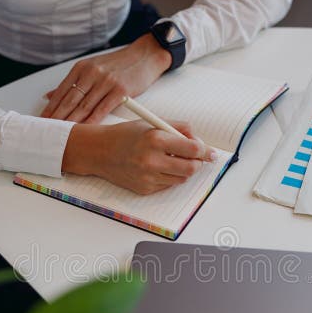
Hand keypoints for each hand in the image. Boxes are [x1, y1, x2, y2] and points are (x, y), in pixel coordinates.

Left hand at [41, 33, 170, 122]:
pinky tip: (85, 130)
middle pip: (70, 100)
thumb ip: (73, 82)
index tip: (42, 120)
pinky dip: (92, 121)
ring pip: (84, 106)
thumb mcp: (93, 67)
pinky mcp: (120, 91)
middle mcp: (92, 73)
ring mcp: (106, 82)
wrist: (145, 56)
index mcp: (82, 67)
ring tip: (62, 133)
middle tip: (48, 130)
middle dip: (57, 117)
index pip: (62, 91)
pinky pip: (102, 109)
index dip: (51, 107)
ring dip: (72, 121)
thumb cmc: (119, 65)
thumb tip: (50, 95)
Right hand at [62, 120, 216, 194]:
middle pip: (191, 168)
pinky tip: (157, 167)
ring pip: (181, 178)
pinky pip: (167, 185)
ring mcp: (148, 177)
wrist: (99, 151)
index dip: (205, 152)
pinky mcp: (144, 189)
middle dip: (197, 163)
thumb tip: (199, 142)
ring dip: (184, 170)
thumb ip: (178, 129)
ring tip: (173, 159)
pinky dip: (169, 176)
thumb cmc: (127, 135)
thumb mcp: (152, 123)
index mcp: (155, 139)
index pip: (192, 149)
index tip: (211, 153)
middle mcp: (152, 160)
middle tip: (196, 158)